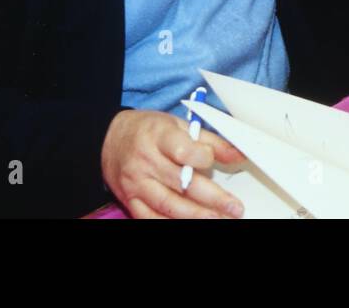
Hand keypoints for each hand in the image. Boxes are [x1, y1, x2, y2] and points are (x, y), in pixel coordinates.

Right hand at [101, 109, 246, 219]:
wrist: (110, 140)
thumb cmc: (148, 130)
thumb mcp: (178, 124)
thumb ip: (210, 141)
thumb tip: (238, 154)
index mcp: (159, 136)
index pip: (183, 151)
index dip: (203, 158)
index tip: (213, 161)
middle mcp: (146, 161)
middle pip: (181, 184)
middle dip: (212, 198)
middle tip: (233, 208)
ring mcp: (136, 184)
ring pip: (168, 205)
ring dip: (196, 216)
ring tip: (218, 219)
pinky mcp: (130, 201)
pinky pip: (151, 218)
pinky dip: (171, 223)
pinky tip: (192, 224)